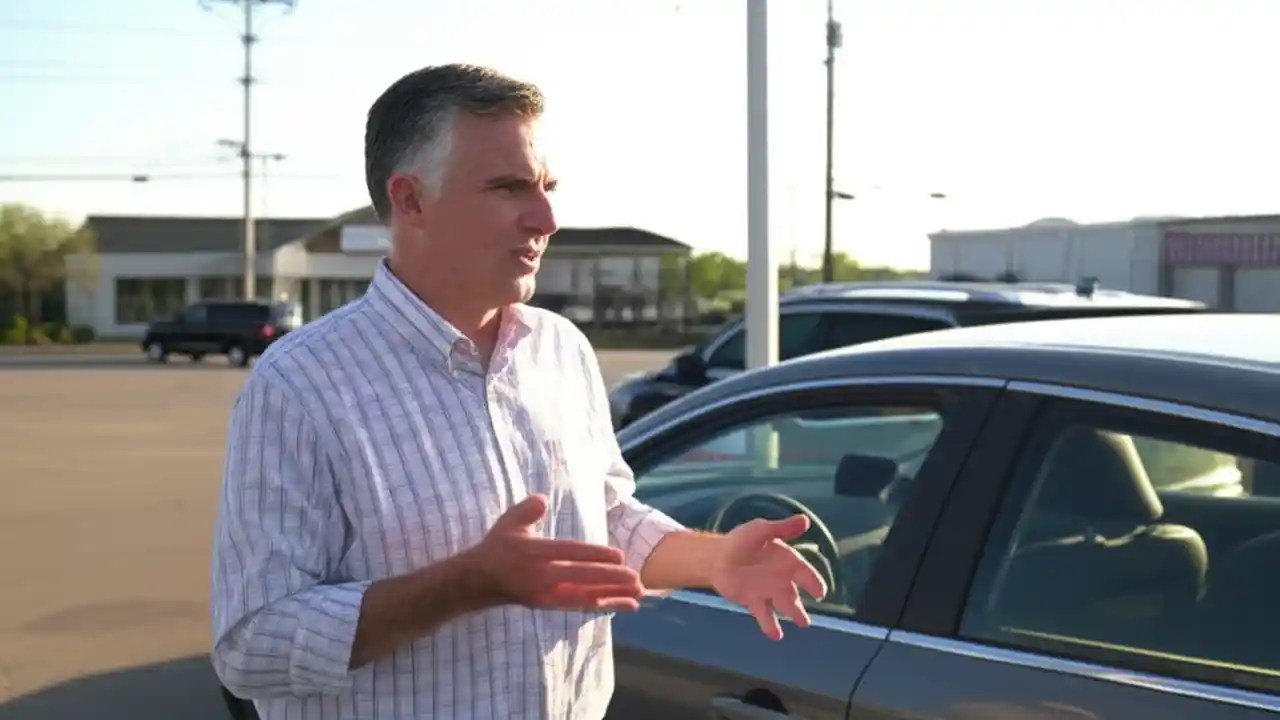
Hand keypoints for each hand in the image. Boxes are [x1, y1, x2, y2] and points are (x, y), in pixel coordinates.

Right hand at [469, 494, 644, 611]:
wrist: (478, 582)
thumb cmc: (498, 548)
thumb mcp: (508, 524)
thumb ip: (526, 511)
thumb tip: (541, 499)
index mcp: (533, 553)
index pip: (569, 554)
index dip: (594, 556)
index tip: (619, 556)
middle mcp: (541, 577)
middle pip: (581, 579)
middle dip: (609, 579)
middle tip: (636, 578)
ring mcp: (546, 595)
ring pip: (584, 597)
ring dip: (612, 597)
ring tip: (637, 594)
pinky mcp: (550, 605)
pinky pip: (580, 606)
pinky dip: (603, 606)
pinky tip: (623, 604)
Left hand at [710, 515, 828, 640]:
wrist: (716, 557)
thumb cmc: (740, 541)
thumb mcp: (760, 530)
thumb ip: (782, 528)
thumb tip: (805, 520)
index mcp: (786, 560)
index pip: (805, 573)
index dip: (813, 582)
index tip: (819, 592)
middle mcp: (781, 578)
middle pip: (795, 595)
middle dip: (801, 607)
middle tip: (807, 619)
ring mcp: (768, 591)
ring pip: (784, 606)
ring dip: (793, 615)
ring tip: (802, 623)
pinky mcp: (754, 601)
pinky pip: (765, 615)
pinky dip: (770, 625)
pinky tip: (776, 635)